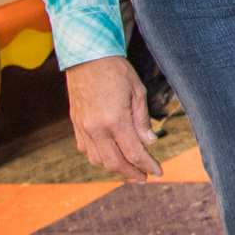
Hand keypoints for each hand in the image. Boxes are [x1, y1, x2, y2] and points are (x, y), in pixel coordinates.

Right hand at [64, 56, 160, 181]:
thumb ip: (142, 121)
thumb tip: (150, 142)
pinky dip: (99, 157)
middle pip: (114, 163)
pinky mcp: (75, 124)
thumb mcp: (138, 92)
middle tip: (144, 177)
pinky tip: (110, 155)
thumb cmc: (116, 71)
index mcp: (115, 120)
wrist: (86, 57)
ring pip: (98, 160)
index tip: (158, 172)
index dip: (148, 166)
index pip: (134, 153)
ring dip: (114, 167)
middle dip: (131, 173)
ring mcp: (83, 128)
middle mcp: (96, 128)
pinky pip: (86, 149)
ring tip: (129, 169)